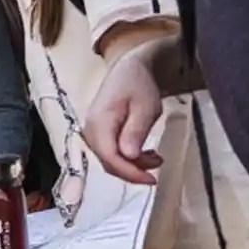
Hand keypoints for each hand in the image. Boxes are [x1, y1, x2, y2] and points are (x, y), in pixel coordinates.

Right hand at [84, 48, 163, 184]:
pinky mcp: (99, 132)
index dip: (130, 172)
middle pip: (108, 161)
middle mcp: (90, 129)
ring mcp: (92, 131)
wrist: (129, 69)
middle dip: (133, 169)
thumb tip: (128, 156)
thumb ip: (136, 131)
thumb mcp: (145, 107)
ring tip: (156, 157)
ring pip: (109, 159)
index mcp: (99, 122)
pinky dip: (128, 157)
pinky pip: (110, 152)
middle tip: (158, 163)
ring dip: (132, 164)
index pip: (110, 156)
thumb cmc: (139, 85)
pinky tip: (144, 153)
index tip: (152, 179)